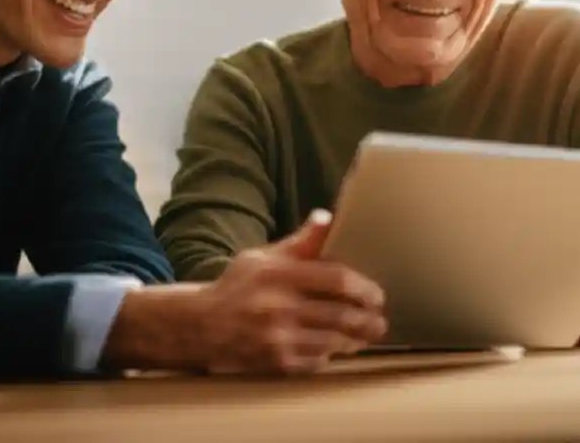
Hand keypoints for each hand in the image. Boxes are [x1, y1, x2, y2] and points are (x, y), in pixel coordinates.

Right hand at [104, 210, 386, 374]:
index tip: (376, 295)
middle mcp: (280, 307)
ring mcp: (278, 338)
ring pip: (333, 341)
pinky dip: (331, 354)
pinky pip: (317, 361)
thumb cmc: (237, 287)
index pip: (336, 280)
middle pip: (341, 315)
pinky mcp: (276, 363)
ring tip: (366, 335)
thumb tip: (328, 217)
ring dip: (356, 339)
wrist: (201, 326)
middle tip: (379, 321)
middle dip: (368, 321)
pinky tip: (337, 348)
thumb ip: (300, 243)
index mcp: (280, 275)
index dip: (364, 289)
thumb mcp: (263, 257)